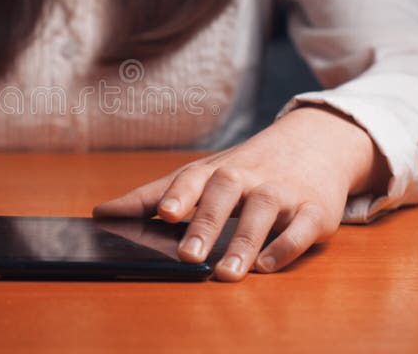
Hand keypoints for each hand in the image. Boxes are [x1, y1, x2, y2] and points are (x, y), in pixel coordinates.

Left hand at [93, 106, 388, 280]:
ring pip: (262, 213)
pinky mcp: (314, 211)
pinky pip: (301, 229)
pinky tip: (267, 266)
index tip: (163, 214)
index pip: (191, 179)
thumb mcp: (199, 175)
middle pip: (224, 194)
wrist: (316, 144)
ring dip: (243, 244)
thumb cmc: (244, 169)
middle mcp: (246, 177)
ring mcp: (282, 192)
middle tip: (188, 256)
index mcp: (214, 171)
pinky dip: (285, 247)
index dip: (177, 195)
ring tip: (225, 274)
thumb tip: (101, 214)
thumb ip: (152, 196)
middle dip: (206, 223)